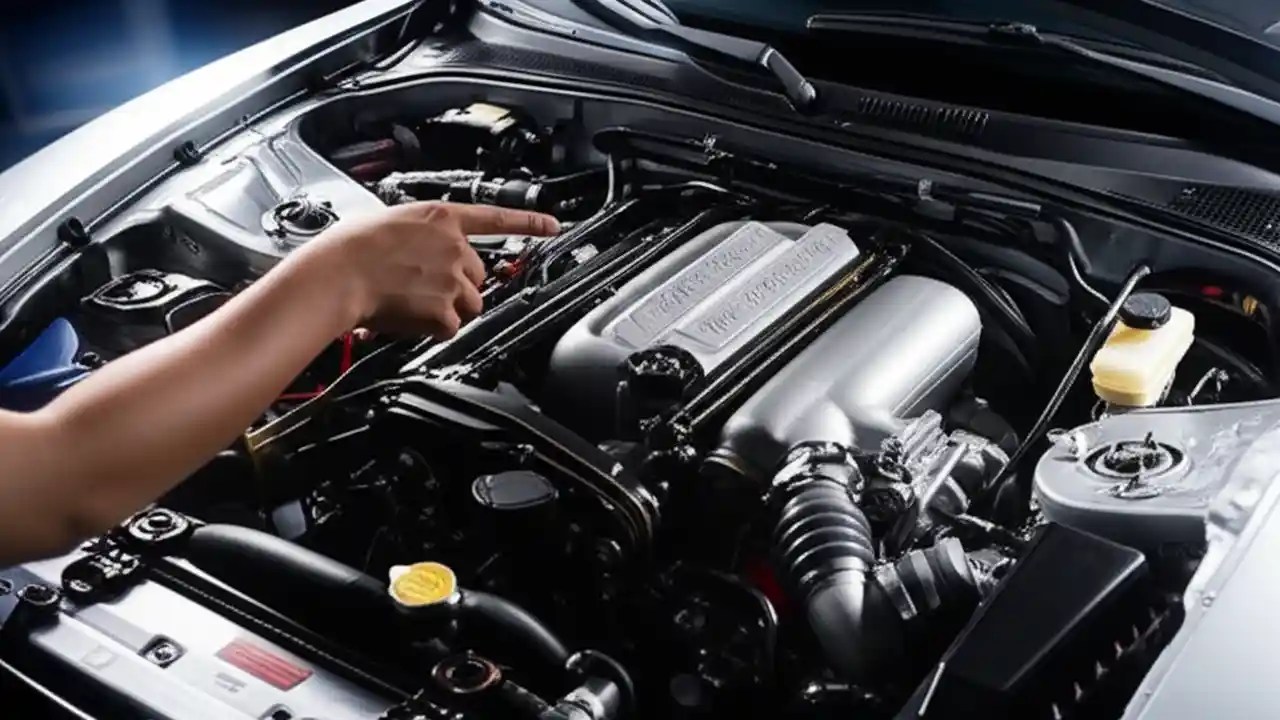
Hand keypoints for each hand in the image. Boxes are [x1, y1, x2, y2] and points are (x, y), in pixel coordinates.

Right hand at [298, 202, 559, 337]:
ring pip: (470, 303)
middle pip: (478, 275)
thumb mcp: (391, 222)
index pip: (495, 218)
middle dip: (457, 286)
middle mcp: (455, 246)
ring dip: (449, 308)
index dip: (528, 223)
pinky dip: (433, 329)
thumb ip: (422, 235)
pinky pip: (451, 327)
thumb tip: (424, 253)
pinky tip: (409, 317)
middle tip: (421, 288)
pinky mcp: (446, 309)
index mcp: (441, 218)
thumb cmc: (350, 249)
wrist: (338, 274)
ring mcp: (454, 278)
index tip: (553, 225)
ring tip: (413, 303)